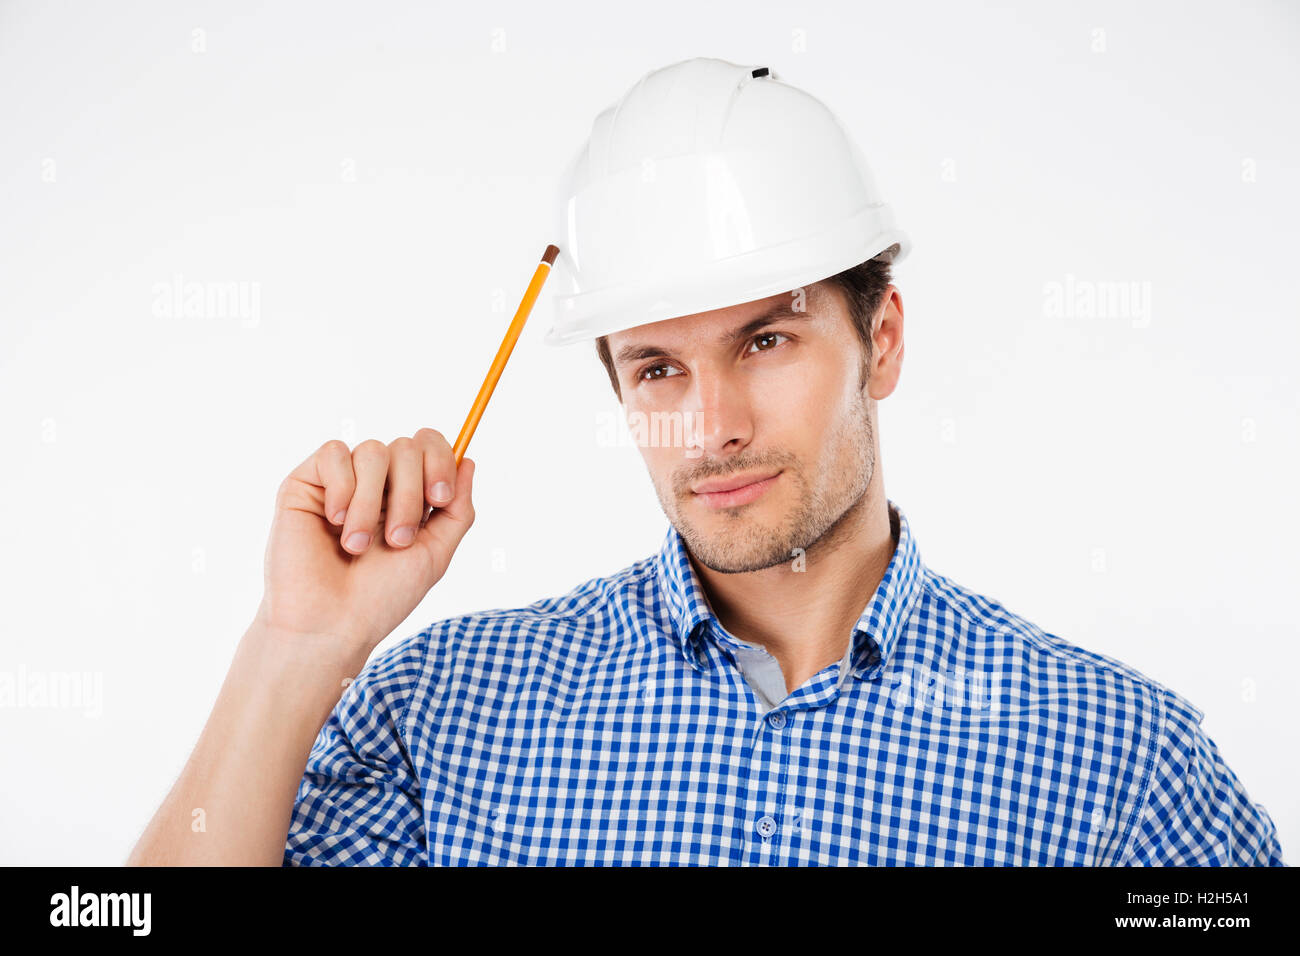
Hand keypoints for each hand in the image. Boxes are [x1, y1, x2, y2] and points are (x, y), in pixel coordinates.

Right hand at [252, 428, 475, 655]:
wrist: (330, 624)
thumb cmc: (380, 597)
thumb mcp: (435, 554)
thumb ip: (458, 509)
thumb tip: (469, 461)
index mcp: (407, 496)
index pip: (430, 447)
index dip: (441, 461)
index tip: (440, 499)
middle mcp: (375, 484)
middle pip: (407, 446)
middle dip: (410, 493)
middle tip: (398, 539)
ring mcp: (341, 481)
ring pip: (373, 450)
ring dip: (372, 502)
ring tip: (358, 545)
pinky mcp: (305, 483)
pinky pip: (334, 452)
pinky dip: (342, 488)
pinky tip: (333, 523)